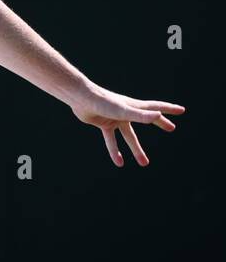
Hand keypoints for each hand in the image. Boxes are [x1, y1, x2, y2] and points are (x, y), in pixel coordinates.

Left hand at [68, 83, 184, 166]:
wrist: (79, 98)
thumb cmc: (102, 102)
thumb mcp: (123, 111)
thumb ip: (140, 115)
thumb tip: (158, 116)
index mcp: (134, 106)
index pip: (155, 107)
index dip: (169, 109)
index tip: (181, 110)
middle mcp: (126, 112)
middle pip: (146, 119)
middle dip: (159, 123)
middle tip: (171, 128)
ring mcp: (115, 118)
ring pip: (128, 136)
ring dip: (136, 149)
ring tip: (144, 163)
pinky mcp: (104, 124)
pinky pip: (111, 139)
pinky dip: (115, 150)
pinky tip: (119, 162)